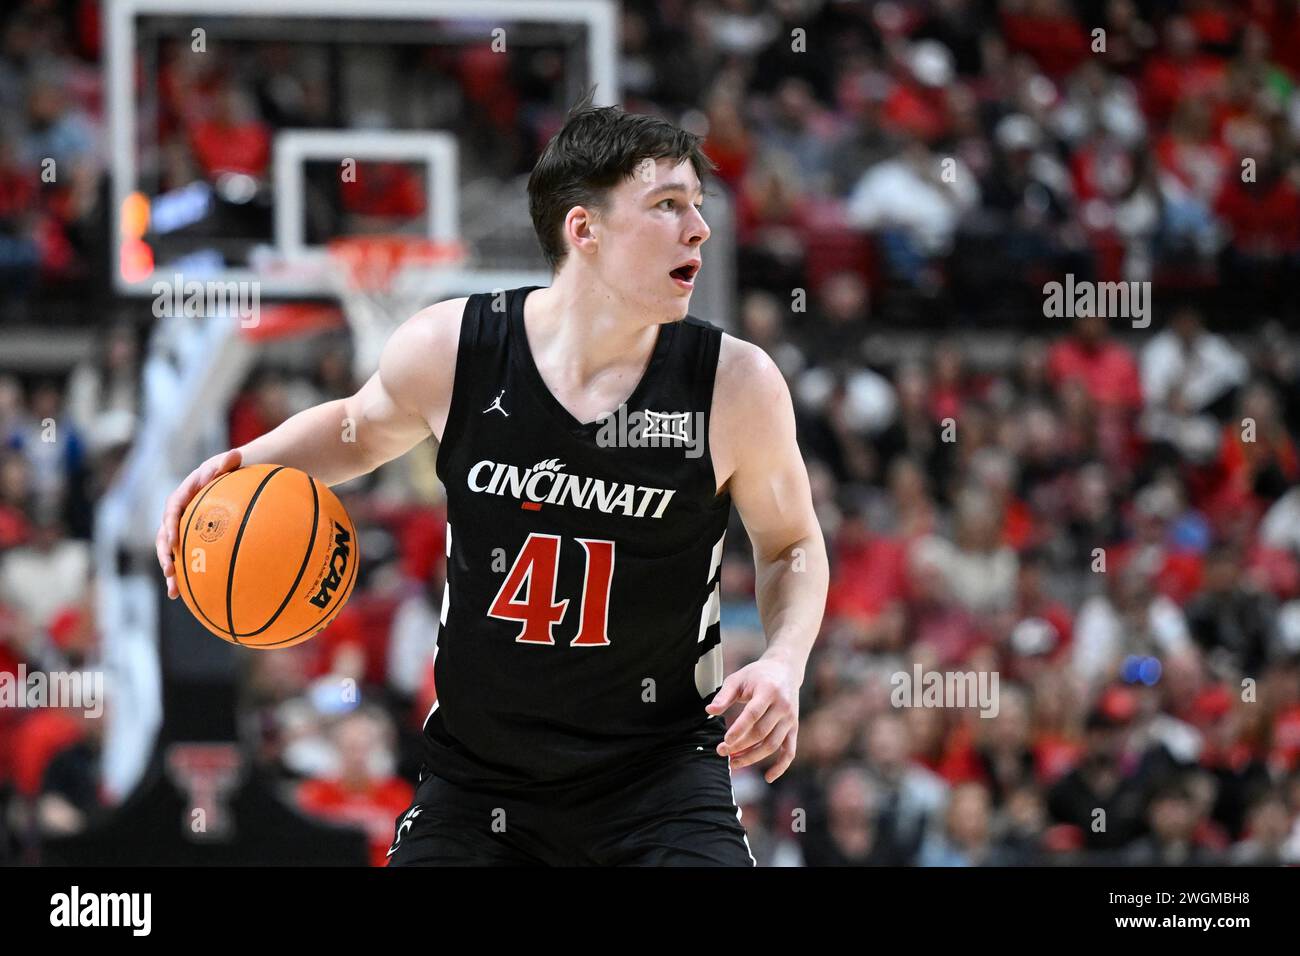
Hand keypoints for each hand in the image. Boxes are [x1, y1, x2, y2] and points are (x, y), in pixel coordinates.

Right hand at [155, 448, 241, 598]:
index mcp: (183, 496)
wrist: (233, 477)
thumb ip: (227, 462)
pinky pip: (186, 557)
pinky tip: (188, 595)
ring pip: (172, 551)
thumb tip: (235, 456)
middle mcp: (178, 514)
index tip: (173, 540)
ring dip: (172, 571)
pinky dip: (186, 574)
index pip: (172, 511)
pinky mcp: (192, 539)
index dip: (171, 525)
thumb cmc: (231, 469)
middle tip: (170, 572)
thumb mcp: (228, 462)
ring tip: (175, 592)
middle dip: (166, 555)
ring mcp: (184, 528)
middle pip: (166, 536)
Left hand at [705, 654, 800, 782]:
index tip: (724, 741)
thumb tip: (709, 711)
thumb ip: (723, 695)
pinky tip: (768, 777)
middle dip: (740, 746)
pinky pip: (789, 751)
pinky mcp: (794, 728)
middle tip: (722, 752)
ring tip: (734, 763)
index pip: (753, 714)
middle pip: (761, 732)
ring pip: (772, 744)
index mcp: (768, 690)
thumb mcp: (738, 678)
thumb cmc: (757, 675)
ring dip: (753, 757)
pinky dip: (781, 766)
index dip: (739, 730)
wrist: (785, 670)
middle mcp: (783, 706)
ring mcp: (790, 719)